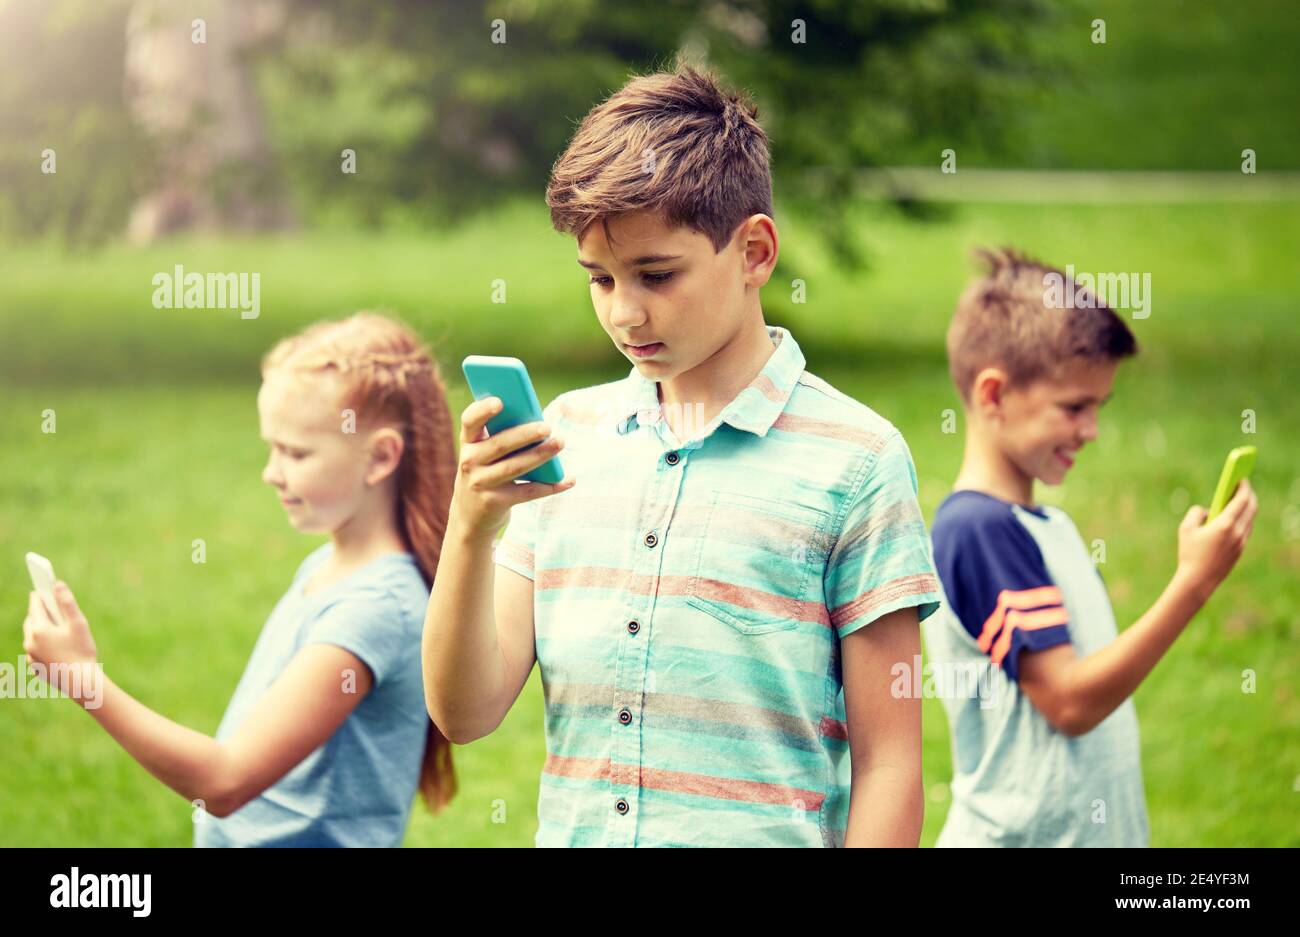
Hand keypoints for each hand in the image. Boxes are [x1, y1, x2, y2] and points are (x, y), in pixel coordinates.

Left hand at [22, 581, 100, 699]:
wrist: (81, 682)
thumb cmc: (82, 650)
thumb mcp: (78, 623)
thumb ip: (67, 602)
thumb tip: (57, 584)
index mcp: (39, 629)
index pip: (35, 606)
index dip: (39, 596)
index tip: (41, 588)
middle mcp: (30, 642)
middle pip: (31, 621)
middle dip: (39, 613)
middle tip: (48, 606)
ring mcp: (31, 656)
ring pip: (32, 636)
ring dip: (40, 628)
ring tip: (51, 624)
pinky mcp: (35, 667)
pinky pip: (35, 651)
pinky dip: (42, 645)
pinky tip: (54, 646)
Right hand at [449, 396, 575, 540]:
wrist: (470, 517)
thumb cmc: (486, 473)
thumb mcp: (485, 455)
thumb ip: (503, 437)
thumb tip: (541, 425)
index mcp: (469, 442)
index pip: (470, 421)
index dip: (482, 410)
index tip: (500, 401)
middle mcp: (469, 462)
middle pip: (500, 444)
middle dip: (524, 434)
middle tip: (547, 426)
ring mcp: (481, 484)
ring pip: (515, 467)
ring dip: (540, 455)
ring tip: (560, 442)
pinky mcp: (495, 503)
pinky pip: (527, 491)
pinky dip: (550, 486)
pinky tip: (568, 479)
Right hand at [1173, 479, 1257, 603]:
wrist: (1198, 580)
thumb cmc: (1189, 553)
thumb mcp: (1186, 529)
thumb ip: (1196, 513)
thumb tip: (1206, 510)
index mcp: (1225, 525)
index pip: (1241, 500)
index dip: (1243, 487)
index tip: (1241, 477)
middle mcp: (1237, 532)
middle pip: (1251, 508)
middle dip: (1249, 494)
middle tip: (1242, 485)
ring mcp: (1241, 542)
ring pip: (1250, 519)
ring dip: (1247, 506)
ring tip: (1240, 498)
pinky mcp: (1240, 550)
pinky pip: (1246, 529)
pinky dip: (1244, 518)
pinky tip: (1236, 516)